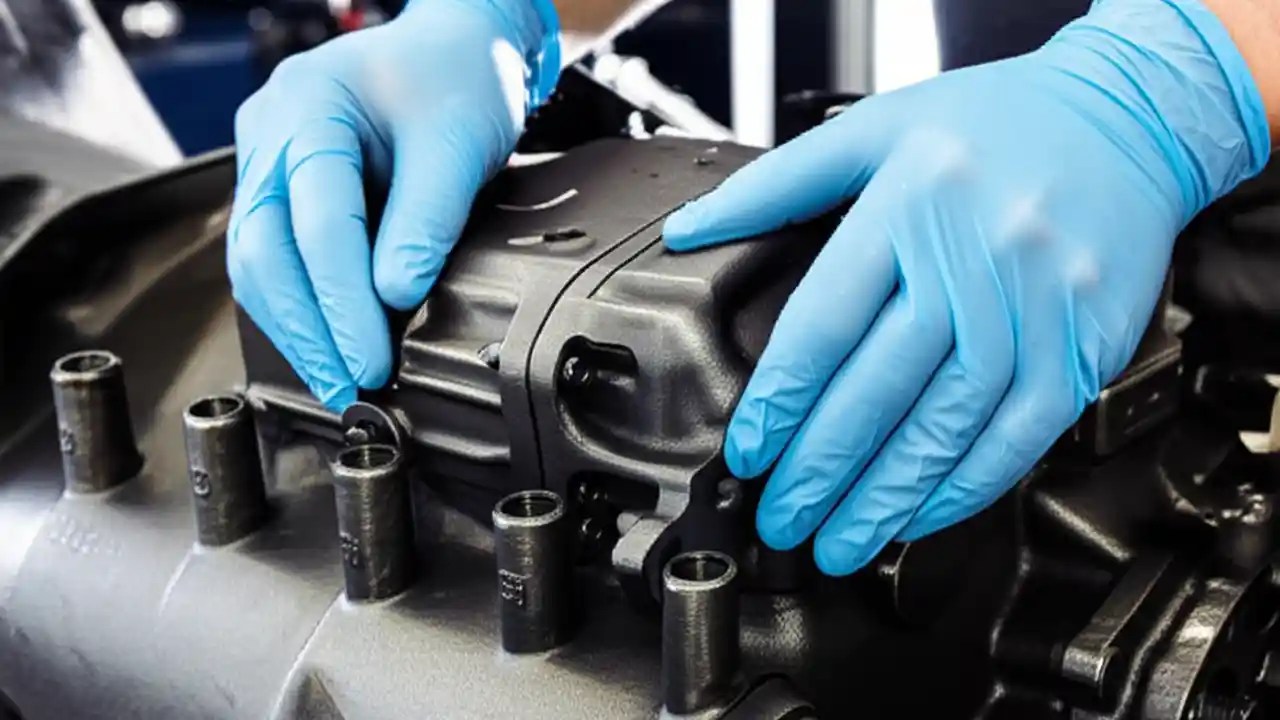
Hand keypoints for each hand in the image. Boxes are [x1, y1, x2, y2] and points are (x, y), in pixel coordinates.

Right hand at [228, 0, 557, 408]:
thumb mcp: (456, 144)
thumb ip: (426, 220)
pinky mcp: (280, 186)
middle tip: (349, 385)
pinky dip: (298, 306)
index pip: (317, 223)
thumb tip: (396, 296)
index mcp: (308, 106)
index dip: (343, 300)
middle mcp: (269, 131)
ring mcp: (266, 158)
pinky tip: (325, 346)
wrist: (453, 49)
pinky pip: (273, 255)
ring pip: (256, 261)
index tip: (371, 356)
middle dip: (308, 329)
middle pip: (265, 249)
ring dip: (295, 329)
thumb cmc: (457, 78)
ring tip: (336, 381)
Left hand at [663, 0, 1268, 574]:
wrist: (1124, 117)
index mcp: (909, 201)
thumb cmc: (989, 123)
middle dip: (824, 466)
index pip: (828, 321)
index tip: (749, 454)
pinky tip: (923, 515)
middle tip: (783, 519)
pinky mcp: (1088, 338)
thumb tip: (688, 232)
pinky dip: (970, 482)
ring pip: (952, 419)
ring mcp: (1039, 301)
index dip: (782, 400)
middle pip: (885, 383)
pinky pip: (1025, 429)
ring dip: (890, 493)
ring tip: (841, 540)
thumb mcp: (871, 130)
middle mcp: (975, 254)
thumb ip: (774, 186)